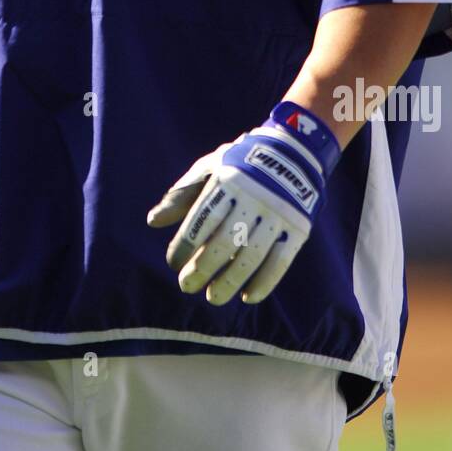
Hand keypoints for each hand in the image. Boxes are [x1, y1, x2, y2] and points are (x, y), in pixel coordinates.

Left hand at [146, 101, 340, 304]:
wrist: (292, 152)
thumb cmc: (238, 164)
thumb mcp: (209, 168)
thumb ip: (182, 195)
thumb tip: (153, 221)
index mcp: (227, 180)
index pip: (201, 219)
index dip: (184, 245)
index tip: (173, 263)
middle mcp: (253, 197)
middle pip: (224, 242)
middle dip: (202, 268)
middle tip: (186, 286)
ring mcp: (277, 213)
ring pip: (251, 256)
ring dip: (230, 282)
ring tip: (213, 297)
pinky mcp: (297, 227)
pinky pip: (280, 262)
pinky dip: (264, 283)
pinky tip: (247, 297)